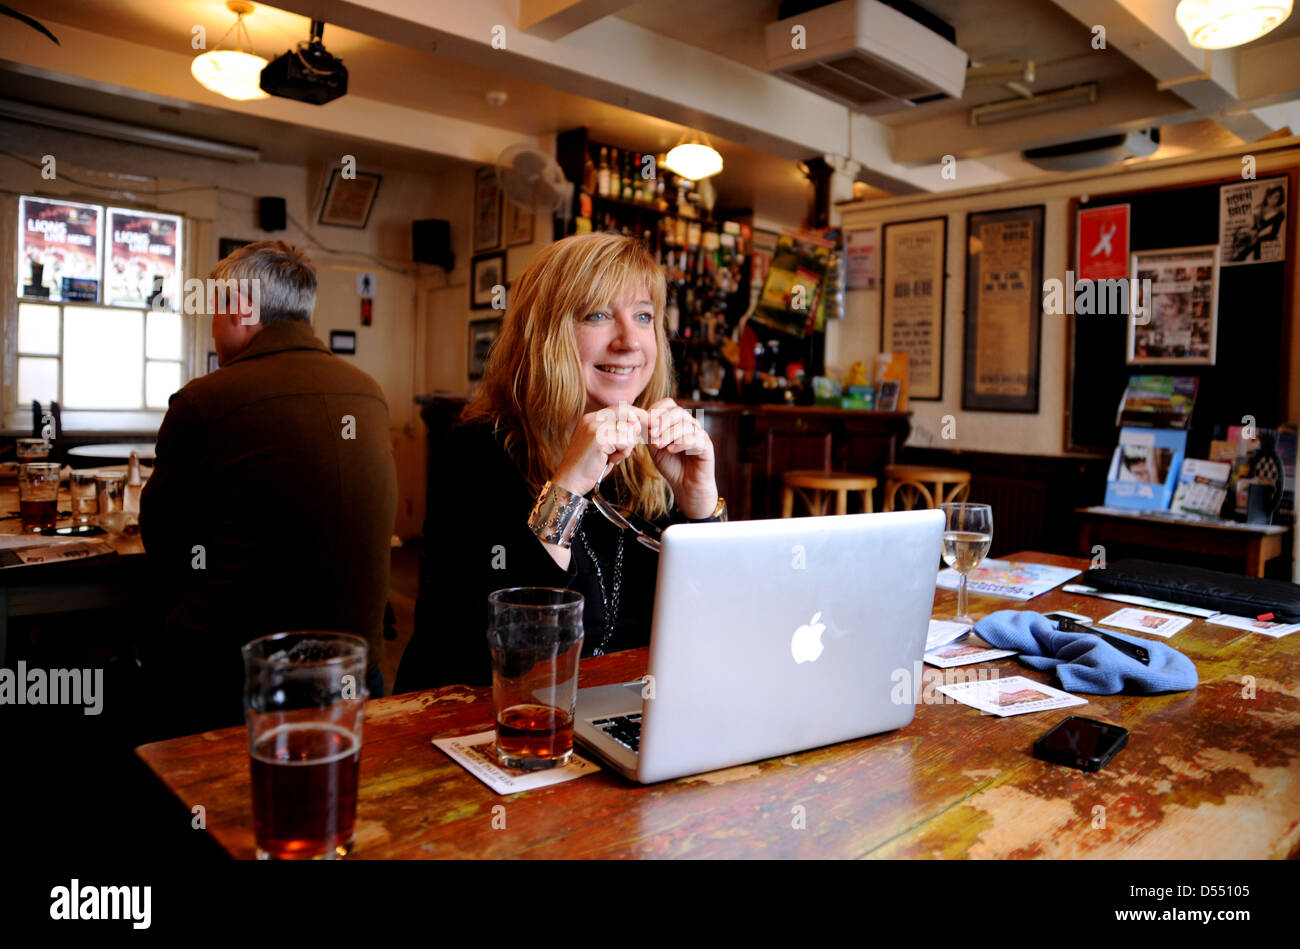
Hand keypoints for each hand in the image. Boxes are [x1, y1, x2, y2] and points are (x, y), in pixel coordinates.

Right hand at [551, 403, 645, 496]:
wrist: (569, 481)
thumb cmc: (588, 467)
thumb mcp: (604, 445)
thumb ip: (617, 433)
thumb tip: (639, 424)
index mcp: (592, 418)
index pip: (622, 408)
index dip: (637, 415)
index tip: (650, 424)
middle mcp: (593, 418)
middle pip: (628, 413)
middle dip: (635, 430)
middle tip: (624, 449)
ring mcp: (595, 427)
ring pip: (630, 429)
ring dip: (627, 447)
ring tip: (612, 457)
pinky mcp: (599, 438)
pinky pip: (626, 441)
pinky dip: (622, 453)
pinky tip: (610, 460)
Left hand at [645, 399, 717, 518]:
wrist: (686, 485)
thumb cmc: (671, 465)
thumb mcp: (654, 447)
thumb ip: (649, 433)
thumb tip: (639, 419)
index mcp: (677, 421)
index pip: (668, 404)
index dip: (656, 410)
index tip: (646, 421)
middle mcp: (690, 424)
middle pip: (677, 412)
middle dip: (661, 422)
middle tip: (651, 435)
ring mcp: (699, 433)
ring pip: (685, 424)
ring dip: (668, 433)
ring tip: (658, 445)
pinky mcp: (706, 445)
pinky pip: (694, 438)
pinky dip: (680, 442)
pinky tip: (671, 450)